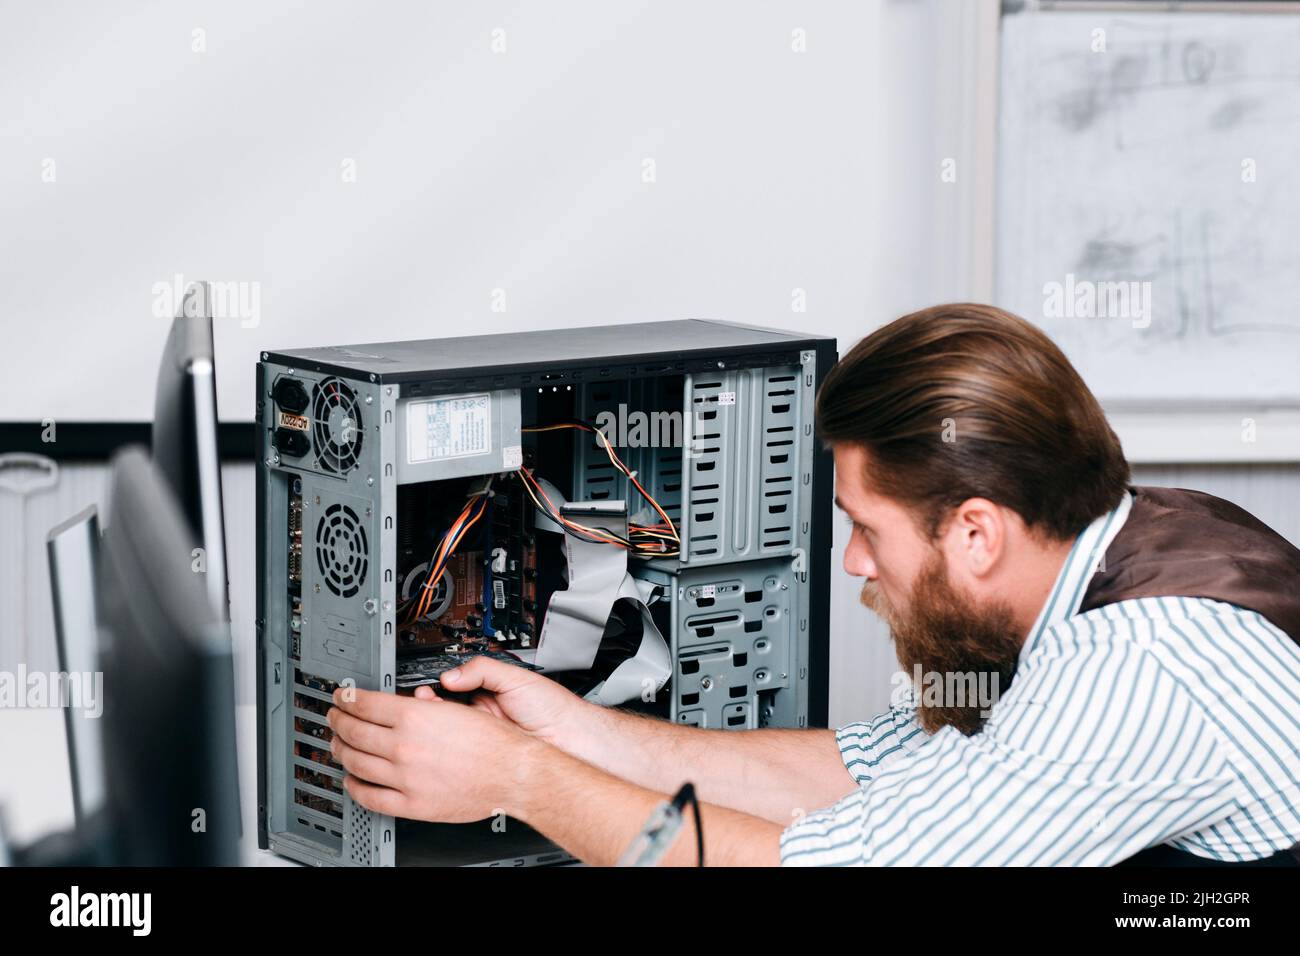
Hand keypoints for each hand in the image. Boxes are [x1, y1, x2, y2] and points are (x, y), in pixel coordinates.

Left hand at [328, 687, 542, 823]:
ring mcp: (405, 777)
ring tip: (337, 744)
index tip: (341, 696)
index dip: (346, 697)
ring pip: (356, 762)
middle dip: (338, 720)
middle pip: (354, 731)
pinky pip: (370, 796)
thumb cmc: (494, 743)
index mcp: (415, 718)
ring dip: (340, 750)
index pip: (364, 703)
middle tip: (334, 716)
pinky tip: (351, 779)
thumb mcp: (457, 708)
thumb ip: (426, 705)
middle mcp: (405, 746)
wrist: (515, 774)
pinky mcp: (411, 803)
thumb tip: (409, 701)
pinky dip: (354, 786)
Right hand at [415, 656, 586, 746]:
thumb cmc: (551, 707)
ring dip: (438, 727)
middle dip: (432, 708)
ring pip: (450, 732)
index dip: (438, 686)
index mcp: (490, 690)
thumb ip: (482, 670)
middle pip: (447, 710)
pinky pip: (462, 751)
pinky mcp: (485, 757)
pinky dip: (450, 748)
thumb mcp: (514, 678)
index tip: (422, 687)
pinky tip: (443, 742)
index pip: (455, 686)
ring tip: (429, 720)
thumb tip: (450, 675)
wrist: (569, 739)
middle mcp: (484, 713)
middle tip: (421, 705)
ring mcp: (484, 736)